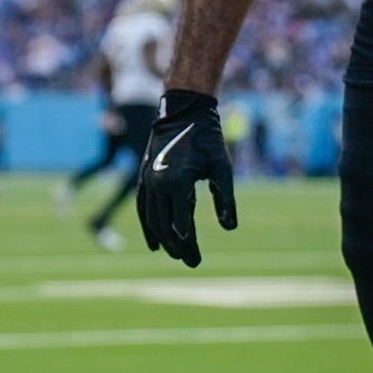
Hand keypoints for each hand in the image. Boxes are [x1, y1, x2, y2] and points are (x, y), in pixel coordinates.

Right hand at [135, 87, 235, 266]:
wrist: (183, 110)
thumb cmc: (207, 138)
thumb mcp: (222, 168)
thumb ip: (226, 199)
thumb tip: (229, 228)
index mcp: (178, 183)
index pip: (181, 225)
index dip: (188, 245)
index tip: (197, 260)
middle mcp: (158, 184)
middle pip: (164, 226)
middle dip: (177, 247)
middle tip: (191, 262)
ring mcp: (148, 180)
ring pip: (151, 219)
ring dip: (162, 240)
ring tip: (176, 255)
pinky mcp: (144, 177)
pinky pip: (142, 207)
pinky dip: (147, 226)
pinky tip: (154, 243)